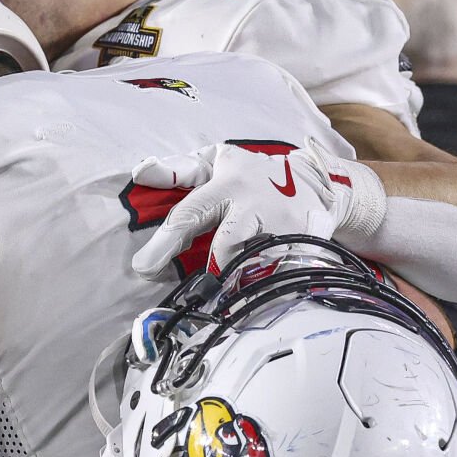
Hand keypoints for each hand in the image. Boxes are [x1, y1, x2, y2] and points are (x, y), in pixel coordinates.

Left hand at [129, 142, 376, 278]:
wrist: (316, 182)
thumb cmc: (251, 173)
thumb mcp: (216, 161)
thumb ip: (178, 170)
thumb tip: (140, 172)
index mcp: (228, 184)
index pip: (191, 213)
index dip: (166, 242)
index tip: (143, 267)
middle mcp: (256, 206)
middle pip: (227, 243)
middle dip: (200, 270)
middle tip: (185, 295)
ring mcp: (283, 229)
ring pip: (254, 263)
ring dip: (234, 279)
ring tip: (218, 290)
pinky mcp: (303, 247)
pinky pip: (275, 274)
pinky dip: (258, 285)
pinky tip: (245, 292)